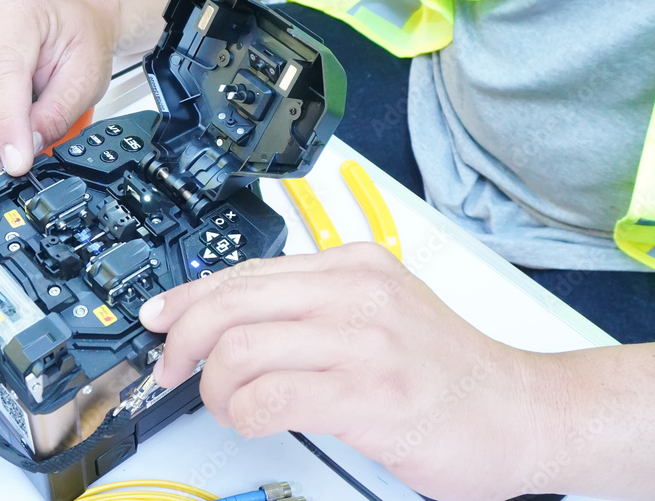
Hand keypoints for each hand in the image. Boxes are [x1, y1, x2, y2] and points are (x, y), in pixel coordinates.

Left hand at [139, 243, 560, 500]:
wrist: (525, 412)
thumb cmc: (449, 369)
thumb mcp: (381, 311)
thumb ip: (312, 305)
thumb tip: (232, 317)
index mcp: (353, 266)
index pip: (244, 271)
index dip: (187, 298)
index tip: (160, 318)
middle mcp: (355, 293)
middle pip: (229, 302)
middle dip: (182, 339)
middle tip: (172, 368)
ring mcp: (362, 341)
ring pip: (238, 348)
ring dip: (212, 385)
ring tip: (225, 404)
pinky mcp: (367, 395)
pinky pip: (267, 397)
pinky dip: (240, 413)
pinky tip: (252, 420)